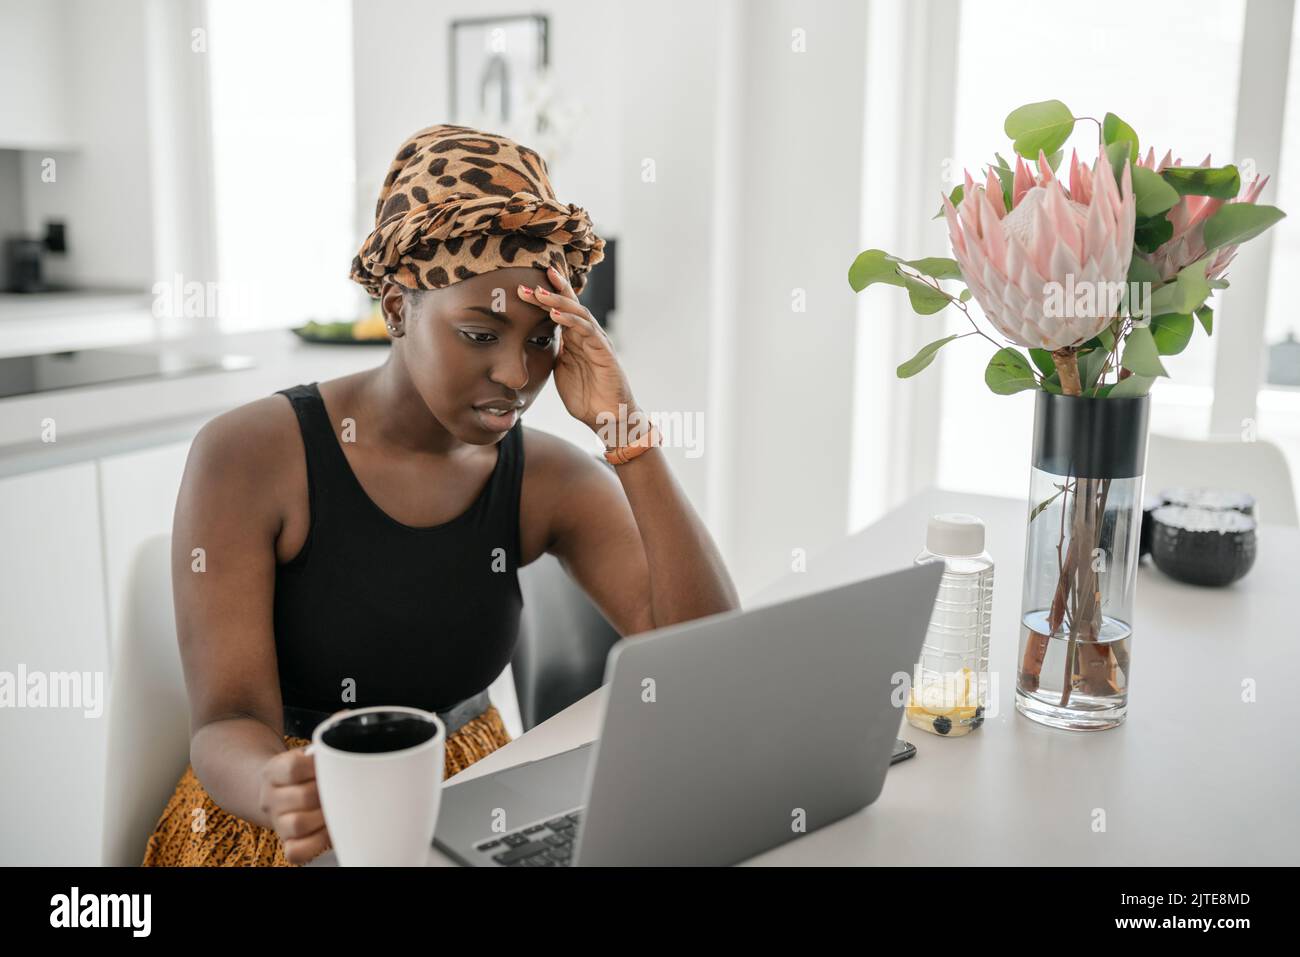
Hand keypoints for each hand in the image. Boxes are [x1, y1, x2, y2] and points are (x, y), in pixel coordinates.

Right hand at [259, 708, 349, 864]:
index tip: (332, 766)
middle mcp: (271, 796)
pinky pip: (295, 851)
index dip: (316, 767)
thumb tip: (347, 717)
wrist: (273, 793)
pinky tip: (328, 832)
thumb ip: (325, 738)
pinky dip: (314, 845)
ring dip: (324, 819)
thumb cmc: (300, 772)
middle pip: (303, 796)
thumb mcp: (304, 753)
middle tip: (343, 791)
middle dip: (328, 794)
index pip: (293, 767)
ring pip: (297, 825)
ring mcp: (276, 821)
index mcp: (275, 770)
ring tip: (338, 811)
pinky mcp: (284, 841)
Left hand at [519, 266, 638, 442]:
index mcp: (575, 339)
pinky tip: (555, 315)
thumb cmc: (586, 397)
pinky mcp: (604, 351)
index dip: (544, 297)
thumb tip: (535, 340)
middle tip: (527, 281)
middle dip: (550, 291)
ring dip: (557, 301)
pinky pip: (586, 330)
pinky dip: (570, 320)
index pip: (559, 311)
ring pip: (578, 312)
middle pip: (569, 305)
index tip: (522, 287)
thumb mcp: (561, 370)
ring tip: (538, 293)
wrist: (606, 418)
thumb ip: (554, 352)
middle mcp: (587, 335)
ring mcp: (596, 341)